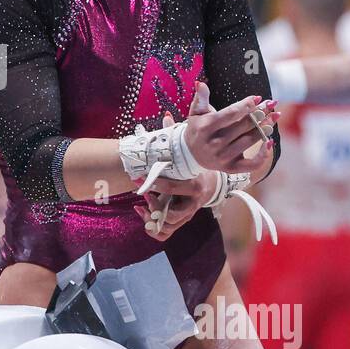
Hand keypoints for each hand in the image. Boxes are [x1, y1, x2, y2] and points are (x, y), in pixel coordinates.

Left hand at [134, 118, 219, 240]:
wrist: (214, 183)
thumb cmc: (197, 165)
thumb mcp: (188, 151)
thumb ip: (176, 135)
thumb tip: (165, 116)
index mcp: (194, 185)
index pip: (171, 188)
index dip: (151, 183)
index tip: (135, 177)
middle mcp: (193, 203)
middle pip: (170, 214)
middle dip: (153, 205)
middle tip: (143, 193)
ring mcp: (188, 214)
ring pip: (167, 226)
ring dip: (151, 217)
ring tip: (143, 205)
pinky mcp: (183, 221)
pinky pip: (165, 232)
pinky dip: (152, 227)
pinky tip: (143, 212)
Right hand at [183, 81, 278, 172]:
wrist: (189, 154)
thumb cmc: (196, 129)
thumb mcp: (196, 113)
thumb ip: (200, 98)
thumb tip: (201, 83)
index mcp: (206, 127)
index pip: (231, 113)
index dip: (247, 105)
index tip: (258, 98)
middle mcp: (214, 143)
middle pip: (244, 125)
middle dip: (260, 113)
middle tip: (271, 104)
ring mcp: (223, 157)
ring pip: (250, 140)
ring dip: (265, 128)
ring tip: (274, 116)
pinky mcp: (230, 168)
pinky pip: (252, 164)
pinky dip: (263, 155)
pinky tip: (269, 142)